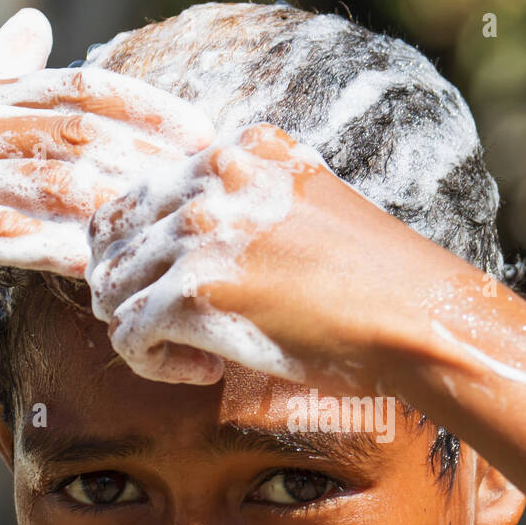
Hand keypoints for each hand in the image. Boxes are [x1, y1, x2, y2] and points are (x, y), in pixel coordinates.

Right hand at [0, 8, 213, 341]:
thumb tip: (35, 27)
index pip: (76, 88)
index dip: (148, 108)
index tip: (205, 134)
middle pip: (74, 130)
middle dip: (150, 155)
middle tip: (208, 184)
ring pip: (43, 182)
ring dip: (116, 204)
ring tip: (172, 226)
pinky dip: (53, 249)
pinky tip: (100, 267)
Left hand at [85, 122, 474, 393]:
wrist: (416, 319)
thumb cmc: (376, 282)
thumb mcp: (308, 206)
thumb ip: (248, 203)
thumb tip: (188, 242)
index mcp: (238, 152)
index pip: (139, 196)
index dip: (148, 255)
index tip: (191, 293)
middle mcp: (211, 180)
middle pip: (110, 237)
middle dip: (132, 290)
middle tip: (174, 328)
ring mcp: (200, 234)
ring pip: (110, 288)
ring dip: (143, 329)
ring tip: (195, 352)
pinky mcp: (195, 294)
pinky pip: (129, 335)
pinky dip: (155, 364)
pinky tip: (204, 372)